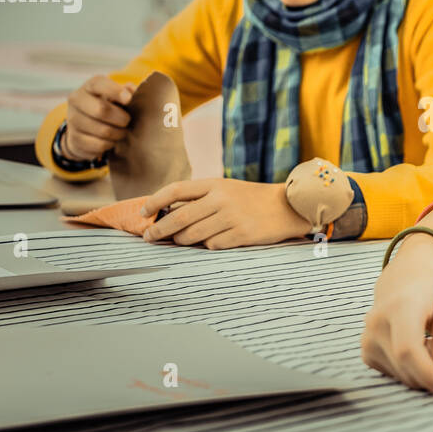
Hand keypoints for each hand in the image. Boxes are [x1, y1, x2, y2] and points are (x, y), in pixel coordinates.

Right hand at [64, 75, 135, 160]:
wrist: (84, 129)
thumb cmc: (109, 108)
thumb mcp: (117, 97)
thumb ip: (128, 92)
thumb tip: (132, 91)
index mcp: (88, 87)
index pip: (99, 84)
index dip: (115, 91)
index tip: (129, 99)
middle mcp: (76, 100)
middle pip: (102, 110)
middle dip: (121, 118)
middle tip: (127, 121)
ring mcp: (73, 120)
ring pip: (103, 131)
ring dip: (118, 133)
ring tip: (121, 131)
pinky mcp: (74, 139)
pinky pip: (99, 145)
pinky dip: (110, 144)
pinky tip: (111, 140)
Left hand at [138, 178, 311, 248]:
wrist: (289, 206)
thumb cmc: (253, 200)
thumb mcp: (228, 190)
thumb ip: (202, 199)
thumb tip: (169, 214)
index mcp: (215, 184)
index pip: (176, 190)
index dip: (155, 201)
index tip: (143, 213)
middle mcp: (222, 199)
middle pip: (179, 217)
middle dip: (159, 230)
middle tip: (148, 238)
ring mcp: (232, 217)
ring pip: (193, 235)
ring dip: (181, 241)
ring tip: (178, 242)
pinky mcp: (242, 235)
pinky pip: (213, 245)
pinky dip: (208, 246)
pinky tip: (213, 243)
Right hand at [360, 236, 432, 397]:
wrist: (403, 280)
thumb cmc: (432, 291)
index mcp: (399, 307)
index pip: (408, 350)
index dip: (428, 375)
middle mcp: (377, 324)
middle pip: (406, 368)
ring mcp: (368, 340)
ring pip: (403, 376)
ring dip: (428, 375)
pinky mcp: (367, 353)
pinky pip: (397, 375)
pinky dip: (415, 372)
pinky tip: (424, 352)